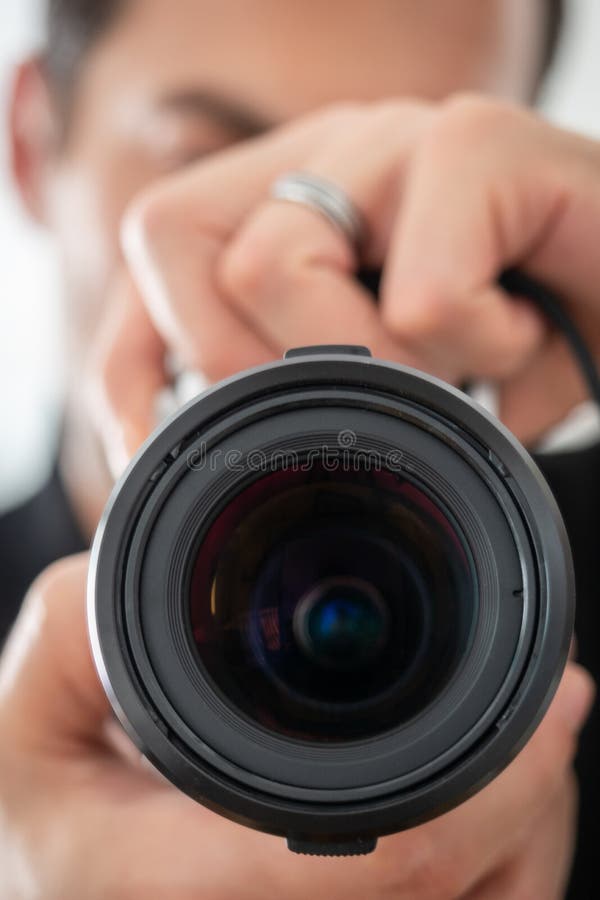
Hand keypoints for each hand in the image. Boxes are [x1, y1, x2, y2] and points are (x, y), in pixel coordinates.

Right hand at [0, 556, 592, 898]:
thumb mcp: (39, 693)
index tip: (553, 704)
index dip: (493, 790)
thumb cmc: (31, 802)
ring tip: (531, 760)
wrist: (41, 877)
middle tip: (556, 709)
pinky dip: (492, 881)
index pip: (379, 864)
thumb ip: (103, 621)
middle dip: (530, 808)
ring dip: (523, 847)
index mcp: (170, 890)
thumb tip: (213, 586)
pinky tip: (491, 822)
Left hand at [86, 96, 599, 473]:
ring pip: (278, 268)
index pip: (156, 248)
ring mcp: (396, 137)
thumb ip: (313, 394)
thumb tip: (241, 461)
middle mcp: (330, 150)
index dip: (130, 356)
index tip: (148, 445)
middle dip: (246, 366)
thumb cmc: (525, 325)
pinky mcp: (478, 146)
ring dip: (372, 366)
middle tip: (355, 404)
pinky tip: (522, 338)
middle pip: (178, 246)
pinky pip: (421, 295)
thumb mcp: (397, 374)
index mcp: (296, 192)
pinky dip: (476, 350)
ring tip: (456, 366)